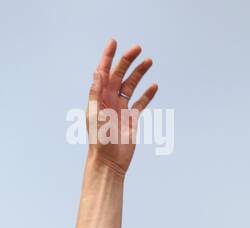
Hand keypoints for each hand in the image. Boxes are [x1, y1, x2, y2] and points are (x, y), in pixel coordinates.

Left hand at [86, 39, 157, 173]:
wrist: (109, 163)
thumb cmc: (99, 141)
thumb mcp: (96, 114)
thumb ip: (96, 92)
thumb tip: (99, 71)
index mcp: (98, 99)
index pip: (102, 73)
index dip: (107, 57)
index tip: (113, 43)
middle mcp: (109, 101)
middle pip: (119, 75)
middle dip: (127, 61)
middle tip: (137, 49)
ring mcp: (120, 109)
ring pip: (131, 86)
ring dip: (139, 73)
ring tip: (149, 61)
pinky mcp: (131, 119)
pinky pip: (140, 102)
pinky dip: (147, 94)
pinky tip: (154, 86)